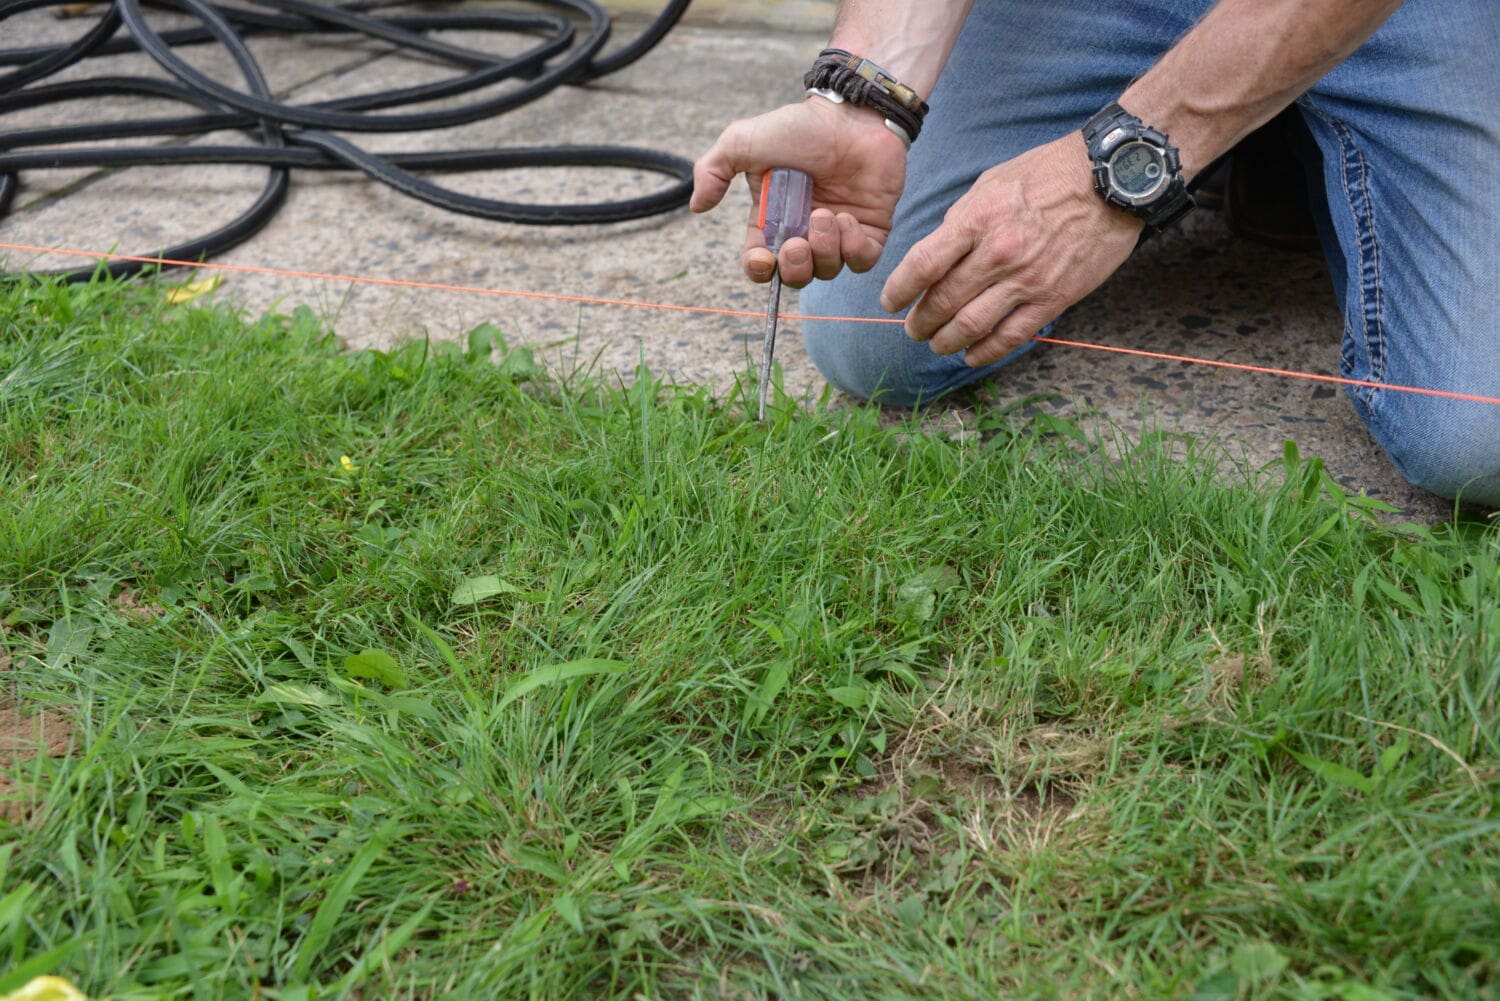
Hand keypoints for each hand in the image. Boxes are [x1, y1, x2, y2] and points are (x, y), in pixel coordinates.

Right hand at [692, 98, 907, 287]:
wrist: (851, 114)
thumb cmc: (799, 127)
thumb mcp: (743, 141)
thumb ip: (713, 170)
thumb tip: (696, 206)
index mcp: (773, 218)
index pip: (760, 262)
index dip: (759, 269)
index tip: (761, 256)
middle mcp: (804, 231)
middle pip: (794, 276)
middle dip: (794, 268)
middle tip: (797, 243)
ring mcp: (838, 233)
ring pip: (827, 271)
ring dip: (824, 251)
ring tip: (826, 215)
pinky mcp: (869, 230)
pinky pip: (862, 261)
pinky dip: (854, 249)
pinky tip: (849, 219)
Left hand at [880, 134, 1143, 365]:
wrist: (1111, 179)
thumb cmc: (1048, 173)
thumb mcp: (992, 182)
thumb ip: (962, 219)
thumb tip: (938, 252)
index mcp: (977, 220)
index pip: (922, 265)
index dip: (900, 289)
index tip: (891, 301)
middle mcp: (997, 253)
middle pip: (942, 301)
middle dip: (920, 322)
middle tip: (913, 329)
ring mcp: (1026, 280)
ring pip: (971, 325)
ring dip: (946, 341)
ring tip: (936, 343)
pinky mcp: (1053, 298)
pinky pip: (1011, 336)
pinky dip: (985, 352)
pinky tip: (971, 355)